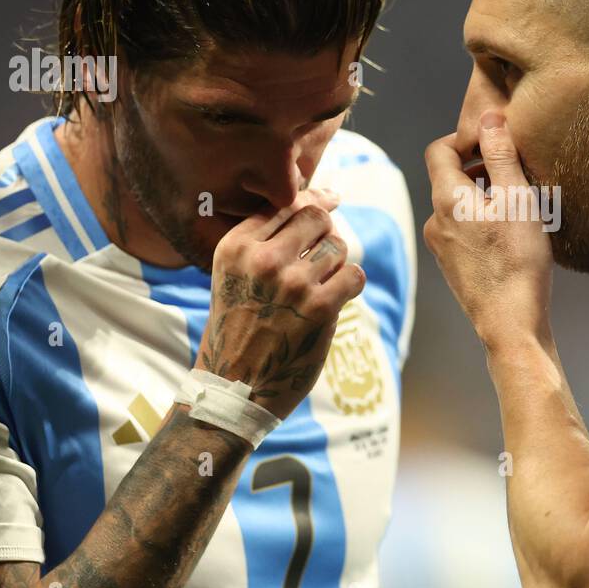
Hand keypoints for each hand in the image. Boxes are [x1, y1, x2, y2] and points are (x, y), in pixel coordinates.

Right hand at [196, 188, 365, 419]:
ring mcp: (292, 283)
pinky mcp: (318, 308)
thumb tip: (322, 201)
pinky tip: (336, 298)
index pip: (286, 203)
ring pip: (338, 246)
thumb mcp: (235, 275)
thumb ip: (267, 239)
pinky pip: (354, 275)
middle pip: (317, 217)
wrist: (234, 387)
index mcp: (235, 246)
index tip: (331, 199)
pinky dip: (351, 284)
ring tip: (321, 285)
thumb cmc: (239, 327)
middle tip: (322, 254)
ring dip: (338, 264)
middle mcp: (261, 259)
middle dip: (327, 232)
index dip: (315, 199)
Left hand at [423, 111, 553, 348]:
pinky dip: (483, 222)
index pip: (439, 149)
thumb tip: (489, 117)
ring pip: (459, 207)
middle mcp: (436, 220)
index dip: (465, 138)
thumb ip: (501, 154)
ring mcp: (442, 247)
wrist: (510, 323)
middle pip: (451, 178)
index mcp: (446, 199)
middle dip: (481, 169)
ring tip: (520, 206)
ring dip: (485, 197)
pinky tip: (512, 235)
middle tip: (516, 174)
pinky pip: (464, 231)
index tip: (494, 143)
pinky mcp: (454, 267)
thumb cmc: (517, 260)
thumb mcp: (516, 198)